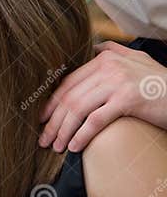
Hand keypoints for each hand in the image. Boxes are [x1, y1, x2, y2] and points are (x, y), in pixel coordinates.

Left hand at [38, 41, 166, 152]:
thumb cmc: (161, 82)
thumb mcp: (137, 59)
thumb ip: (113, 52)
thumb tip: (91, 50)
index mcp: (105, 57)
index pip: (70, 81)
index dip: (52, 101)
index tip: (42, 117)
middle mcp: (108, 66)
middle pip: (70, 95)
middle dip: (53, 119)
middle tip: (43, 137)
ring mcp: (117, 82)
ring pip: (78, 108)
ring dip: (63, 130)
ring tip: (56, 145)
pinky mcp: (127, 100)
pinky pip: (96, 120)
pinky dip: (81, 135)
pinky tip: (74, 146)